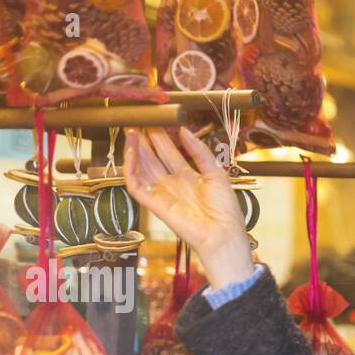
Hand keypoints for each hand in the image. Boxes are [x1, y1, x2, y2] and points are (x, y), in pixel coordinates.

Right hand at [123, 126, 254, 288]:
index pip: (168, 153)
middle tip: (137, 122)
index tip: (155, 120)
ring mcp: (162, 194)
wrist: (223, 234)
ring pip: (141, 169)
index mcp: (188, 178)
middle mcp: (172, 185)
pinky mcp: (154, 204)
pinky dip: (130, 168)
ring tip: (131, 132)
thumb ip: (200, 152)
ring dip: (134, 150)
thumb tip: (184, 131)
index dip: (160, 138)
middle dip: (144, 141)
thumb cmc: (225, 210)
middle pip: (152, 159)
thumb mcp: (216, 173)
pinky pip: (135, 185)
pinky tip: (131, 151)